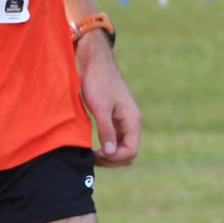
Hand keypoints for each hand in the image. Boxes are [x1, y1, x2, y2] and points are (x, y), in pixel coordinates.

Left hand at [76, 36, 140, 166]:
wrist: (96, 63)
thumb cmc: (98, 81)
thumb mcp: (101, 107)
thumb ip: (107, 130)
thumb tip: (111, 152)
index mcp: (133, 120)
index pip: (131, 151)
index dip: (114, 157)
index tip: (96, 153)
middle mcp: (132, 123)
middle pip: (129, 154)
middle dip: (112, 160)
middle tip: (92, 157)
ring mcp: (124, 122)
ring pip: (121, 149)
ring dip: (109, 156)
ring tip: (91, 154)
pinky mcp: (115, 120)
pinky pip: (115, 141)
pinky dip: (106, 148)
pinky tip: (93, 147)